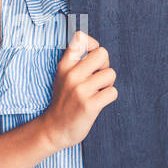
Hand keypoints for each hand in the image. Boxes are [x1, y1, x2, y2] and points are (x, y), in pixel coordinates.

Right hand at [40, 30, 118, 150]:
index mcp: (64, 65)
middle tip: (97, 79)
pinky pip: (113, 92)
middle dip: (105, 66)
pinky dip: (109, 97)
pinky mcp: (89, 105)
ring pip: (111, 74)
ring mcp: (79, 90)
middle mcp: (71, 75)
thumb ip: (78, 60)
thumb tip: (98, 48)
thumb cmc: (65, 100)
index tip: (91, 58)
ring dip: (107, 84)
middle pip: (103, 53)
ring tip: (95, 93)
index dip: (93, 45)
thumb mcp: (64, 76)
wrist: (55, 128)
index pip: (80, 38)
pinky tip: (97, 102)